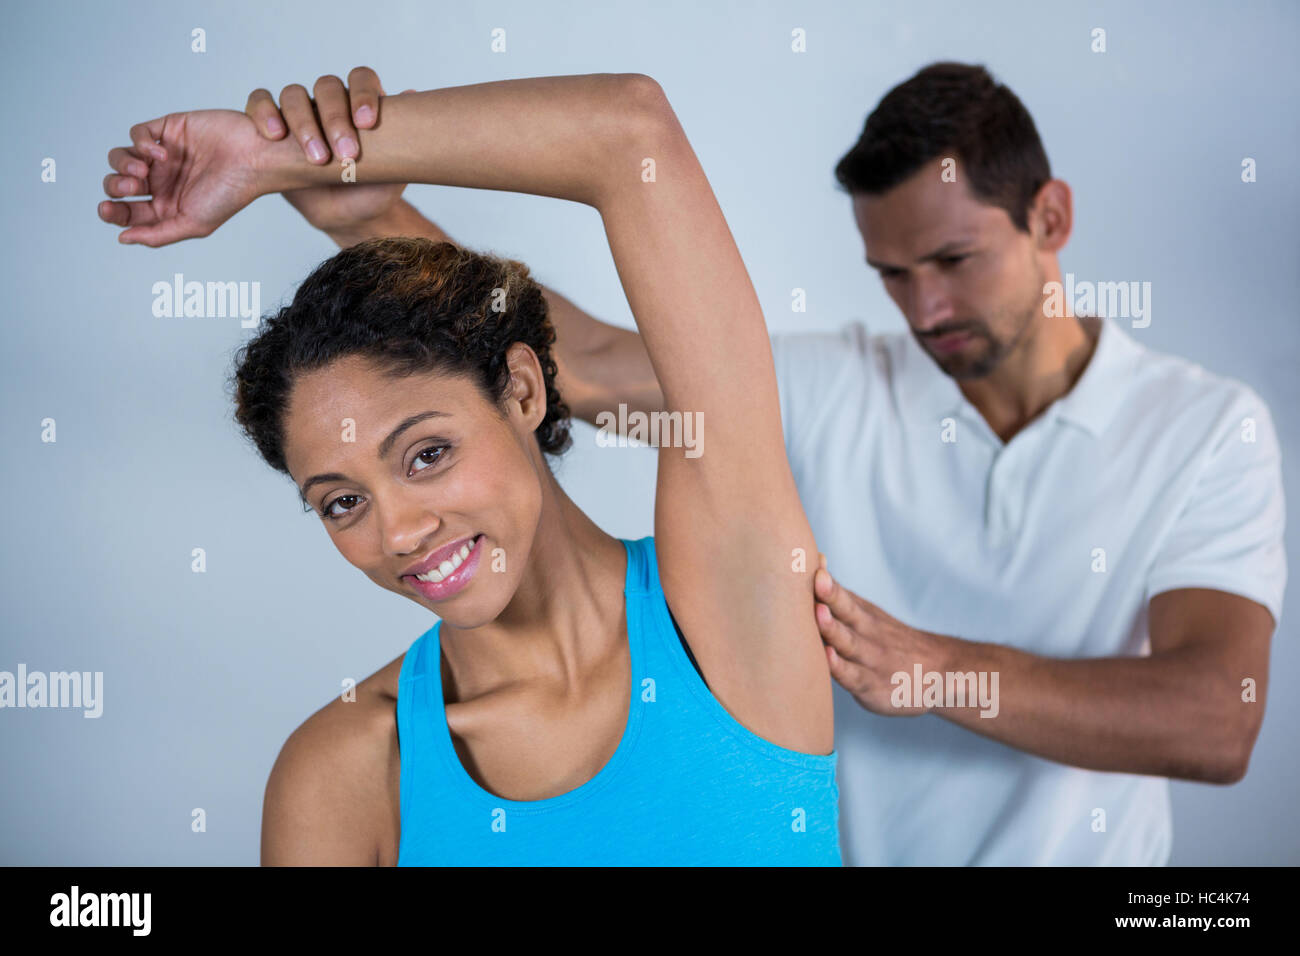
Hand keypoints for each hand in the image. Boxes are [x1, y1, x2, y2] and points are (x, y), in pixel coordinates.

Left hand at [98, 110, 265, 245]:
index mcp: (166, 207)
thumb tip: (123, 238)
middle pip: (118, 184)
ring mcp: (162, 155)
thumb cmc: (230, 195)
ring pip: (120, 157)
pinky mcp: (168, 129)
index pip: (128, 212)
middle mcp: (161, 181)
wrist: (254, 159)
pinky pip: (138, 134)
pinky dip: (141, 143)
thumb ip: (158, 235)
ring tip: (142, 170)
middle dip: (117, 187)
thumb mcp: (194, 224)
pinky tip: (161, 153)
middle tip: (135, 187)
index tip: (108, 209)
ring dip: (123, 165)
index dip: (112, 212)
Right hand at [245, 67, 409, 234]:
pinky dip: (263, 113)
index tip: (367, 124)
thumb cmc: (371, 193)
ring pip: (293, 94)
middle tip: (344, 154)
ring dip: (302, 122)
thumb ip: (404, 143)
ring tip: (315, 158)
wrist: (344, 218)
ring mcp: (301, 113)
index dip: (363, 94)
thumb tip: (412, 95)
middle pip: (327, 86)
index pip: (361, 80)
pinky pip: (259, 104)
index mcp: (361, 105)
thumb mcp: (392, 176)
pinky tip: (274, 137)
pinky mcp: (272, 127)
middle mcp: (330, 103)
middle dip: (334, 117)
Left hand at [814, 560, 950, 715]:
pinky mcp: (870, 685)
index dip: (825, 580)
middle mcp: (866, 632)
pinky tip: (827, 656)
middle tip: (817, 578)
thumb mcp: (867, 614)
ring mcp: (869, 658)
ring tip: (819, 612)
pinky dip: (841, 667)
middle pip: (847, 611)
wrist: (938, 670)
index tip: (809, 560)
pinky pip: (854, 675)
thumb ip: (838, 597)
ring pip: (849, 642)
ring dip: (833, 628)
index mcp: (861, 613)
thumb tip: (814, 563)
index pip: (841, 594)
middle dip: (830, 595)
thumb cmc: (885, 640)